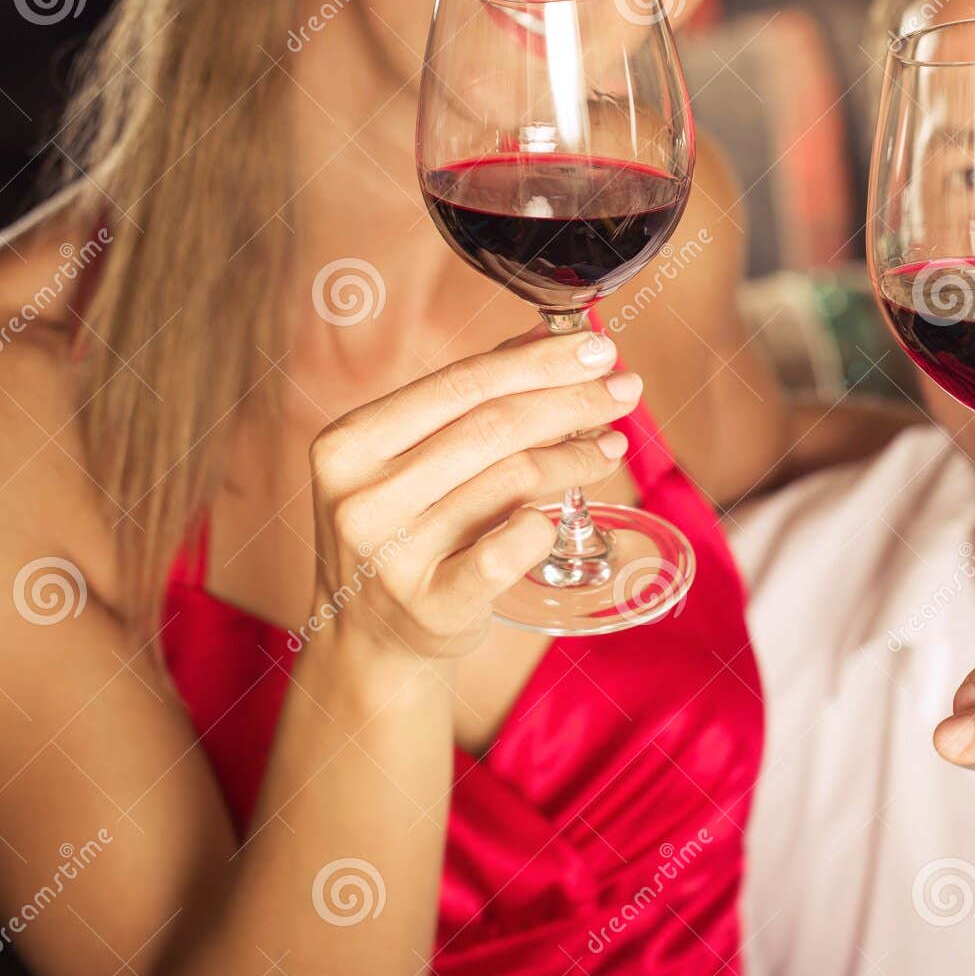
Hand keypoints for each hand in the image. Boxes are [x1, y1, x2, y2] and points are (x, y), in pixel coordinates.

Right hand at [305, 329, 638, 662]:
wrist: (371, 638)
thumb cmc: (403, 532)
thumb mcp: (409, 460)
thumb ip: (469, 399)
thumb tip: (548, 337)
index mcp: (349, 444)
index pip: (461, 383)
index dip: (539, 362)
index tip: (596, 348)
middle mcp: (362, 496)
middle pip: (493, 427)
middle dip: (572, 401)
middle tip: (624, 388)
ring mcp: (394, 554)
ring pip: (511, 481)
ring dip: (576, 457)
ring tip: (612, 445)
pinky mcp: (431, 605)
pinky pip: (507, 552)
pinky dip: (543, 526)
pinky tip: (567, 512)